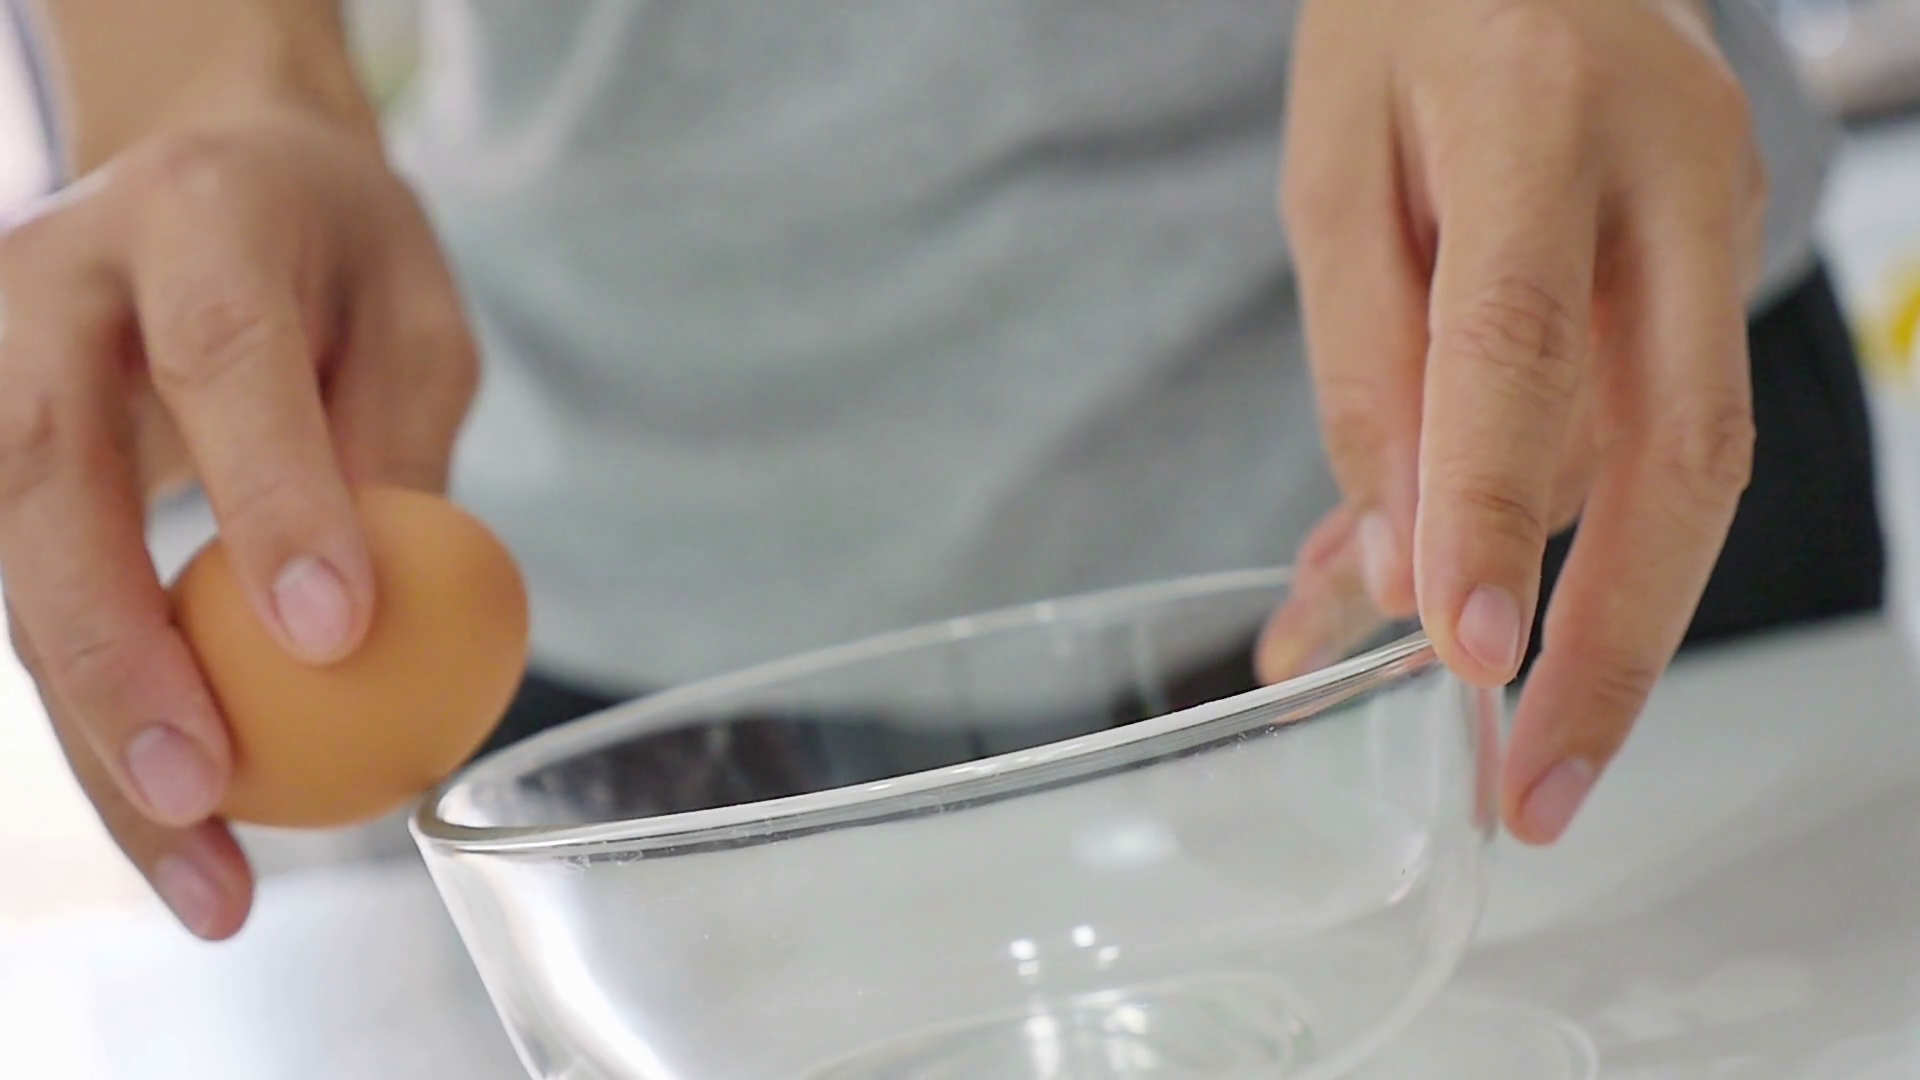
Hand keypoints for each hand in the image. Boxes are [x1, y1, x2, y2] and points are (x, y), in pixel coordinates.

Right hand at [0, 103, 477, 937]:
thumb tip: (391, 634)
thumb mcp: (415, 319)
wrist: (208, 172)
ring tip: (204, 877)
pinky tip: (172, 831)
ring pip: (8, 565)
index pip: (222, 354)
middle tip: (207, 789)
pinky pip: (23, 602)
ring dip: (97, 734)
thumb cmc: (337, 260)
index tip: (333, 634)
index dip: (271, 493)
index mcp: (200, 214)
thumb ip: (398, 445)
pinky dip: (97, 726)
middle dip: (120, 650)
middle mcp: (54, 278)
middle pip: (47, 472)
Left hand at [1269, 0, 1763, 842]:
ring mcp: (1718, 221)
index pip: (1520, 342)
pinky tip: (1470, 574)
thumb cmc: (1408, 16)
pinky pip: (1648, 421)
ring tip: (1474, 711)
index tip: (1466, 656)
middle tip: (1538, 788)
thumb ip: (1367, 358)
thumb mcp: (1334, 169)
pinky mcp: (1718, 261)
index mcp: (1536, 120)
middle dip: (1616, 645)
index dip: (1495, 510)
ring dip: (1586, 607)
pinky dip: (1565, 520)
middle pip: (1677, 449)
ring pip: (1674, 462)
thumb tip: (1405, 553)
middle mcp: (1668, 177)